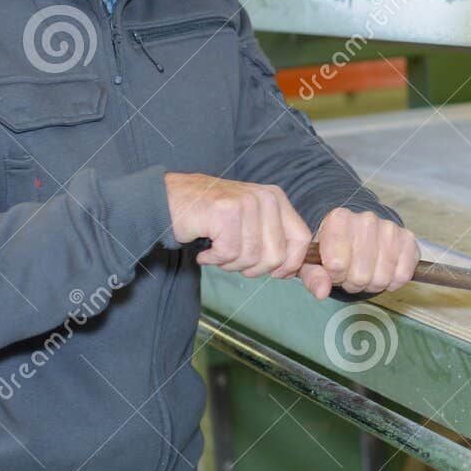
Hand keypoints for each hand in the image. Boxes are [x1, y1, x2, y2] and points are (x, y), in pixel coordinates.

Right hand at [165, 173, 310, 278]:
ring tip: (216, 251)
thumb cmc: (209, 216)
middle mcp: (265, 197)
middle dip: (253, 268)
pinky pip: (230, 253)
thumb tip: (291, 271)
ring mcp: (246, 202)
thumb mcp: (249, 223)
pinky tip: (206, 250)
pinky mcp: (225, 212)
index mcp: (276, 199)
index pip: (302, 238)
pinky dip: (214, 259)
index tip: (275, 274)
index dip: (291, 264)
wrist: (168, 200)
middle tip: (232, 259)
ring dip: (230, 264)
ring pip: (252, 258)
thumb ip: (273, 242)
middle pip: (277, 255)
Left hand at [299, 207, 418, 299]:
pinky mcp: (408, 239)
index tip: (333, 270)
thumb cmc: (333, 249)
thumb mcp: (314, 261)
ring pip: (383, 278)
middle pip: (361, 275)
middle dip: (354, 283)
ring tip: (366, 272)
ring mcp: (390, 228)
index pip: (337, 264)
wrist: (358, 232)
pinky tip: (384, 271)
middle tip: (351, 274)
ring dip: (373, 284)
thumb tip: (322, 292)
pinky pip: (403, 275)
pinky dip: (393, 282)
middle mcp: (366, 219)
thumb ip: (313, 276)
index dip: (335, 276)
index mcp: (339, 219)